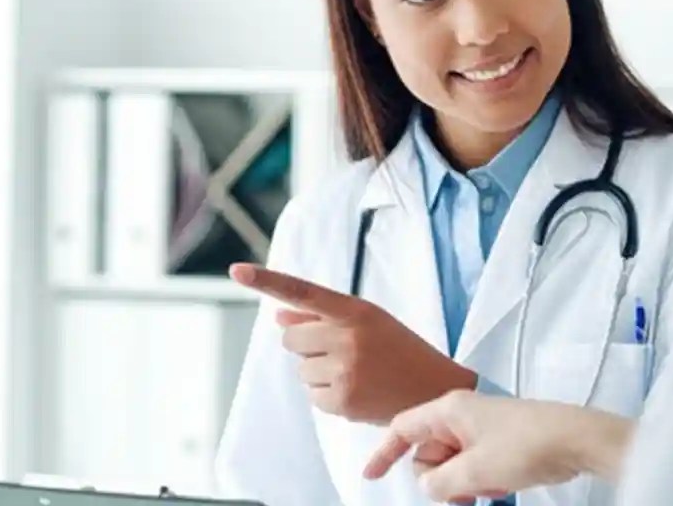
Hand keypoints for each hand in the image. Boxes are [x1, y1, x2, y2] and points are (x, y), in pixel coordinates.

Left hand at [230, 263, 476, 424]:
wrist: (435, 390)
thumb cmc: (399, 349)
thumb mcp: (369, 322)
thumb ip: (323, 317)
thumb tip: (278, 317)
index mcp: (356, 310)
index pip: (303, 291)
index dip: (267, 281)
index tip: (237, 271)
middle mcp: (347, 337)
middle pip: (291, 340)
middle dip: (306, 346)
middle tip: (342, 351)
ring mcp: (344, 371)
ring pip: (300, 370)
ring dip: (319, 372)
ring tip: (357, 372)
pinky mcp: (342, 402)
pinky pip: (312, 396)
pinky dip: (328, 395)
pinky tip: (357, 390)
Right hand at [363, 391, 634, 502]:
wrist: (577, 440)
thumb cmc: (530, 443)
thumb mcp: (475, 471)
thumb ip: (440, 483)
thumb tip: (428, 487)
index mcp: (450, 410)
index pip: (403, 428)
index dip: (384, 452)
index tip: (372, 475)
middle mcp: (462, 415)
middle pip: (427, 453)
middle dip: (439, 478)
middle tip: (464, 488)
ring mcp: (481, 429)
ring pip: (452, 464)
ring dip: (462, 484)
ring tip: (489, 486)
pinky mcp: (499, 442)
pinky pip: (474, 467)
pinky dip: (480, 481)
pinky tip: (501, 485)